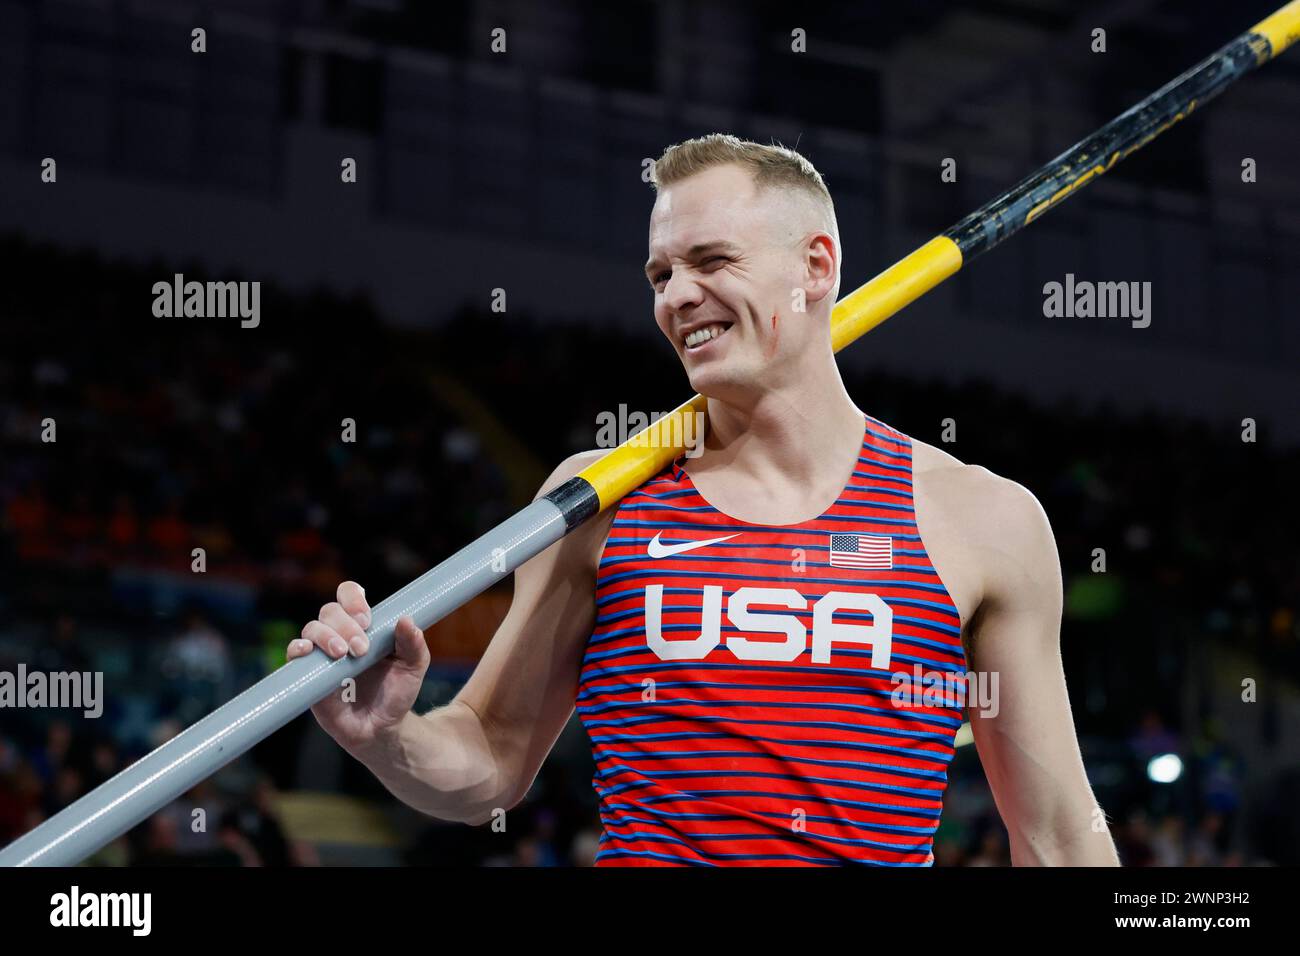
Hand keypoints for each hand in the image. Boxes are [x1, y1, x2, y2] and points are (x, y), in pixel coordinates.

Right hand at [287, 581, 430, 754]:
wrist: (382, 729)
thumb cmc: (397, 693)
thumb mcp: (413, 667)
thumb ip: (414, 644)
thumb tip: (406, 620)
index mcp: (364, 626)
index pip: (349, 596)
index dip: (353, 598)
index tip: (366, 618)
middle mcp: (340, 635)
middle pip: (330, 611)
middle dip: (345, 625)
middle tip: (362, 648)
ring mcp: (322, 655)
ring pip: (311, 629)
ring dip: (325, 636)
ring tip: (343, 653)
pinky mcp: (308, 675)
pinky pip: (294, 654)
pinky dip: (297, 648)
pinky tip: (306, 651)